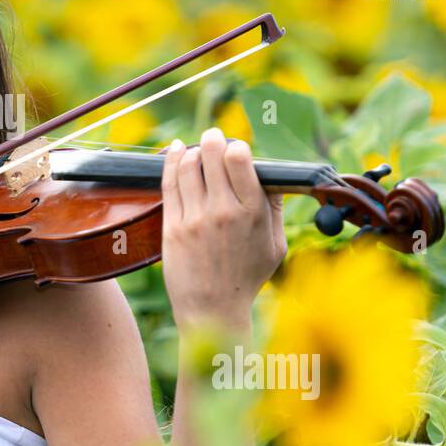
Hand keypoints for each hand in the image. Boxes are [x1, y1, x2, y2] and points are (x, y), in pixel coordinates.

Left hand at [159, 127, 286, 331]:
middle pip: (212, 156)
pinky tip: (176, 151)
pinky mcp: (172, 227)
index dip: (236, 147)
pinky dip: (172, 161)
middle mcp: (223, 212)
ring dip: (192, 150)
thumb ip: (275, 209)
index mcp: (253, 213)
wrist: (213, 309)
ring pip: (188, 167)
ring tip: (196, 148)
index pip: (240, 160)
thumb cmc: (247, 277)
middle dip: (212, 140)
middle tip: (213, 136)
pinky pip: (170, 184)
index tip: (236, 149)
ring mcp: (195, 219)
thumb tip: (272, 177)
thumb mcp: (275, 245)